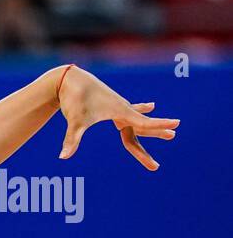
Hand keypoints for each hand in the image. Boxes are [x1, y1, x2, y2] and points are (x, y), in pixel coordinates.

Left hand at [57, 65, 178, 169]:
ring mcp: (117, 106)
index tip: (176, 125)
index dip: (159, 125)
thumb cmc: (74, 100)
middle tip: (173, 135)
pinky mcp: (110, 104)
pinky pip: (130, 111)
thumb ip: (72, 139)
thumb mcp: (74, 121)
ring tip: (169, 132)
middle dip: (156, 131)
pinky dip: (141, 109)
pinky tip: (150, 105)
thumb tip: (62, 157)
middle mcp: (122, 108)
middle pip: (141, 125)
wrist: (70, 80)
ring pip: (137, 119)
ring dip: (150, 125)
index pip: (143, 122)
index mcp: (120, 111)